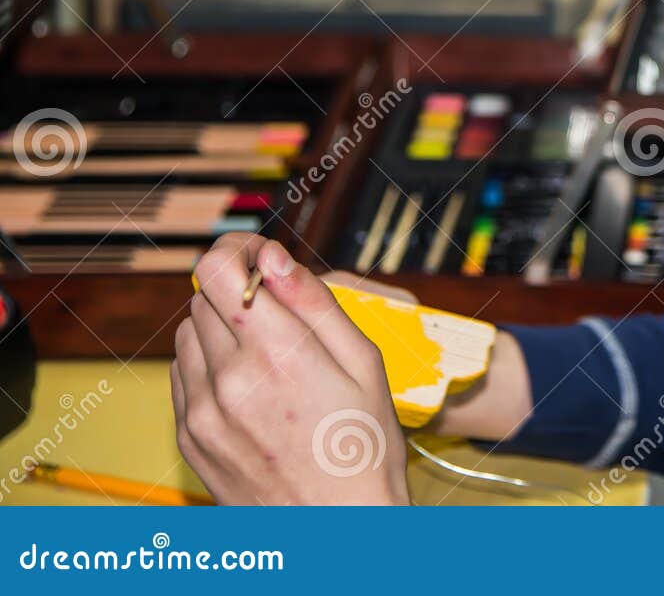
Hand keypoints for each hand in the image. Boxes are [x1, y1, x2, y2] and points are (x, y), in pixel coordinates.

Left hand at [171, 234, 409, 504]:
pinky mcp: (189, 437)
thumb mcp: (364, 364)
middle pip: (203, 296)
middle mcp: (228, 380)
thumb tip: (274, 257)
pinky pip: (182, 375)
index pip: (218, 269)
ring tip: (265, 351)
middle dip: (238, 290)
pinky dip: (209, 365)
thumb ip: (315, 303)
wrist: (337, 531)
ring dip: (220, 327)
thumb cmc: (363, 448)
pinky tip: (248, 383)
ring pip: (188, 334)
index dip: (236, 250)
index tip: (260, 256)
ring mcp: (202, 412)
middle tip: (277, 309)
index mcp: (277, 354)